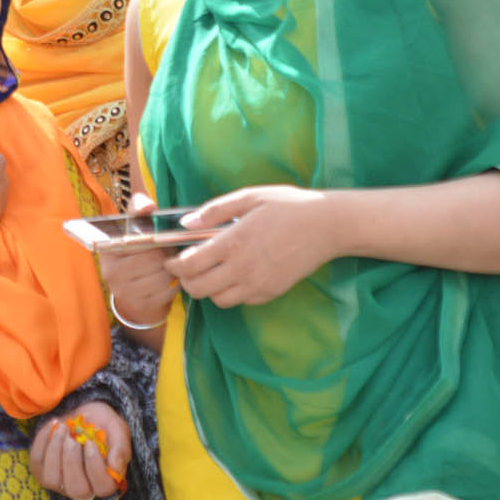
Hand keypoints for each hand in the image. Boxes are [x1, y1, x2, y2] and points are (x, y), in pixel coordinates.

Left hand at [30, 401, 130, 499]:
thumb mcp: (117, 429)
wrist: (83, 411)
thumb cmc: (103, 423)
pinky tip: (53, 425)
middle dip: (72, 462)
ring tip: (62, 428)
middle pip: (76, 489)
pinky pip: (36, 462)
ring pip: (52, 479)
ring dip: (55, 452)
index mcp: (104, 479)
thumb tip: (116, 468)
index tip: (90, 443)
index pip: (102, 487)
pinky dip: (42, 441)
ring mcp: (59, 481)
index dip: (95, 467)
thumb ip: (121, 448)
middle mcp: (81, 486)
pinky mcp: (41, 469)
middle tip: (72, 438)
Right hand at [98, 195, 175, 328]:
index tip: (159, 238)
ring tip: (169, 264)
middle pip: (154, 259)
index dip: (155, 239)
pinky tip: (169, 279)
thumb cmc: (138, 249)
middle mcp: (110, 272)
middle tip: (169, 251)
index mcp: (108, 249)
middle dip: (167, 254)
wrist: (135, 286)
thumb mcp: (135, 225)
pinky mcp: (139, 306)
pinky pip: (167, 293)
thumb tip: (147, 207)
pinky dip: (174, 285)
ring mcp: (123, 292)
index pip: (139, 241)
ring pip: (162, 276)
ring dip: (172, 269)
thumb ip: (139, 208)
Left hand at [166, 186, 331, 307]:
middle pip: (198, 289)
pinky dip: (230, 293)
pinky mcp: (270, 293)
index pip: (189, 265)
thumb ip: (214, 211)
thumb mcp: (249, 197)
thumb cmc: (288, 206)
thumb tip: (186, 223)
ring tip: (211, 271)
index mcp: (233, 242)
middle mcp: (242, 269)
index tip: (171, 260)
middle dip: (186, 280)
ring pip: (217, 300)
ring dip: (208, 289)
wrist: (327, 226)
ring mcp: (257, 285)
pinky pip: (240, 301)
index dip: (174, 266)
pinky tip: (235, 274)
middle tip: (187, 267)